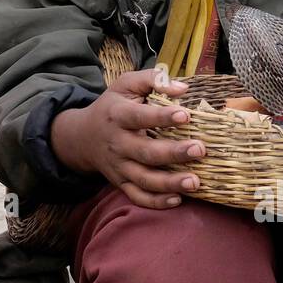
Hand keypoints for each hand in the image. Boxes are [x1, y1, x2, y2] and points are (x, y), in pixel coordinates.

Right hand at [50, 68, 205, 209]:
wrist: (82, 136)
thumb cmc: (113, 106)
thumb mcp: (125, 84)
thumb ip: (152, 79)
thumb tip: (182, 88)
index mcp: (118, 116)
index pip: (139, 117)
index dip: (162, 117)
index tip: (186, 115)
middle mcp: (117, 144)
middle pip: (145, 152)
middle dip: (173, 153)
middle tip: (200, 150)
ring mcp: (119, 166)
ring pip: (144, 180)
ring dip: (169, 183)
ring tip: (195, 182)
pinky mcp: (121, 183)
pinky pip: (137, 197)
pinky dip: (156, 202)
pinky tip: (178, 199)